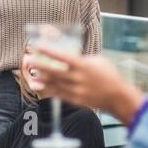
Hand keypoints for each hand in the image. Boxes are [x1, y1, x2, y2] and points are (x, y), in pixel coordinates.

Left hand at [29, 46, 145, 125]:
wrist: (118, 96)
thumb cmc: (110, 75)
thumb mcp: (98, 61)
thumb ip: (82, 59)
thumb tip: (70, 56)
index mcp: (84, 66)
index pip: (63, 57)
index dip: (49, 51)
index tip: (38, 46)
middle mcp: (78, 78)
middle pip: (55, 72)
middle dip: (41, 66)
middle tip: (30, 61)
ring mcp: (77, 90)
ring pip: (55, 84)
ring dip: (42, 79)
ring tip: (31, 74)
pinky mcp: (77, 100)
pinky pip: (59, 94)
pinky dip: (49, 90)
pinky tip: (40, 87)